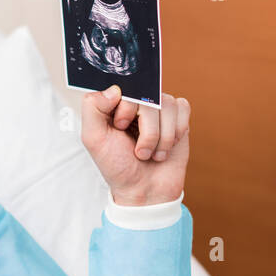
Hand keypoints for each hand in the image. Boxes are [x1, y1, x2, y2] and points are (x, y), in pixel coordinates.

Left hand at [81, 86, 189, 205]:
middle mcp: (137, 102)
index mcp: (115, 104)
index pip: (124, 85)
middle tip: (137, 149)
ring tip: (151, 153)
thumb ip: (92, 108)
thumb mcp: (94, 139)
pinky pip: (182, 108)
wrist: (145, 190)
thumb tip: (114, 89)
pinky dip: (176, 133)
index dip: (125, 107)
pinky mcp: (178, 116)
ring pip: (166, 104)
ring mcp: (158, 109)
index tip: (119, 127)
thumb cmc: (118, 166)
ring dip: (160, 137)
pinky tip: (166, 147)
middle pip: (148, 96)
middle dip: (146, 130)